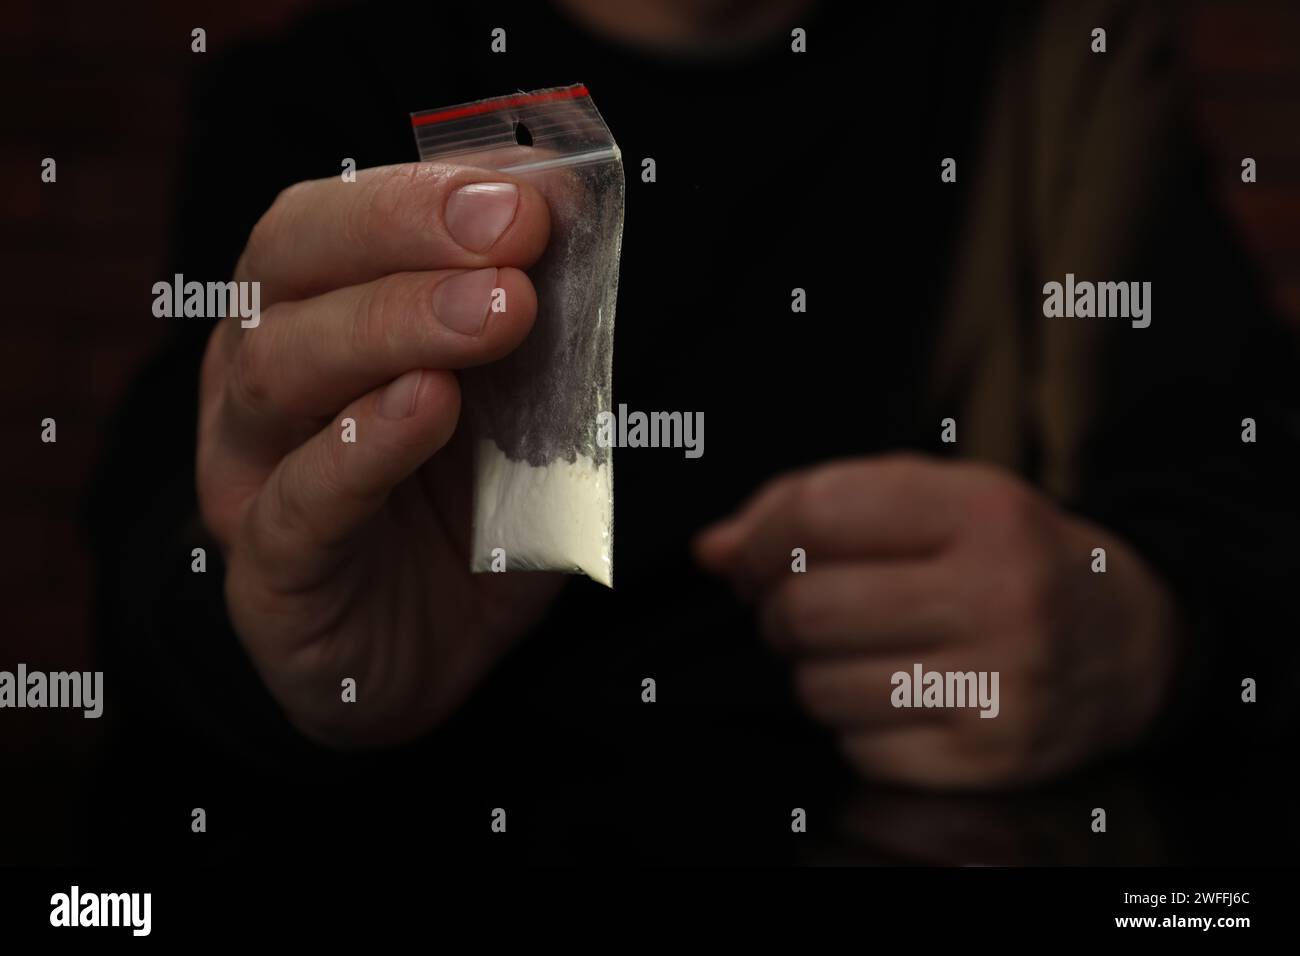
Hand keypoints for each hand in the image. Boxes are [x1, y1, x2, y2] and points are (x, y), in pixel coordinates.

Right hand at [197, 163, 562, 747]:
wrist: (425, 655)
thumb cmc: (463, 511)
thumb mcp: (514, 405)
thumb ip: (532, 321)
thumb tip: (570, 206)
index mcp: (308, 317)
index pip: (331, 223)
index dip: (420, 195)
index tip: (525, 195)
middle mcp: (260, 380)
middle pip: (290, 271)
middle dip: (403, 234)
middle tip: (512, 234)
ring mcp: (250, 475)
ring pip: (282, 373)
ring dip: (393, 325)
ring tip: (496, 312)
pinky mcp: (270, 574)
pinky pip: (301, 503)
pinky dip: (363, 446)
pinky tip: (427, 407)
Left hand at [694, 455, 1181, 788]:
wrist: (1132, 642)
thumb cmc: (1009, 558)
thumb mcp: (936, 501)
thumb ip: (819, 506)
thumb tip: (712, 551)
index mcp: (981, 511)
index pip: (818, 515)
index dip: (758, 541)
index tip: (749, 560)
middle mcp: (999, 595)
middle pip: (807, 609)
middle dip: (776, 614)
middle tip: (794, 611)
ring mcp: (1000, 685)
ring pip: (820, 688)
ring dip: (813, 672)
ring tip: (857, 652)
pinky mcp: (993, 759)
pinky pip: (859, 748)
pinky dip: (856, 725)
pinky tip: (896, 696)